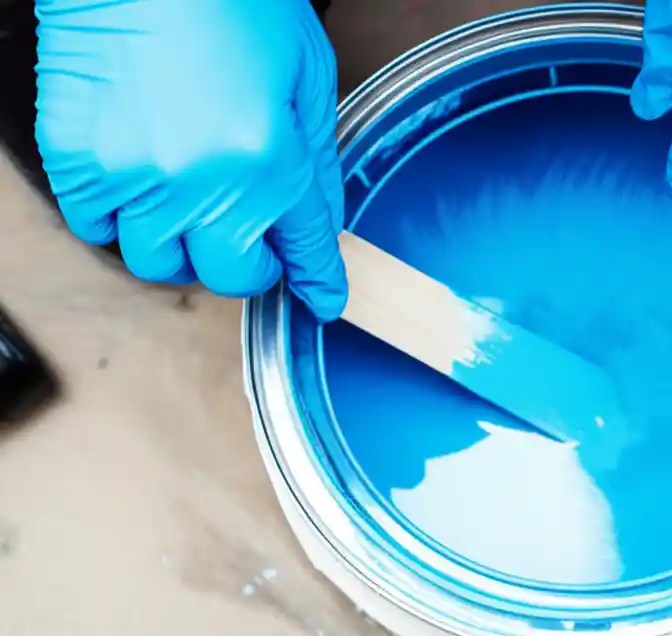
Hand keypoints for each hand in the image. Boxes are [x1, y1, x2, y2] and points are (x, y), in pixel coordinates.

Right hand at [35, 0, 346, 319]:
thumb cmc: (232, 1)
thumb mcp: (307, 74)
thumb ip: (316, 158)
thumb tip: (320, 221)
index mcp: (268, 159)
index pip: (303, 250)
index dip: (318, 282)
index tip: (323, 299)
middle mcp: (200, 182)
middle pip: (227, 276)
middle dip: (247, 265)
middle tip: (251, 241)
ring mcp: (133, 176)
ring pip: (158, 263)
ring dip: (181, 246)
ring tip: (191, 206)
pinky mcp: (77, 162)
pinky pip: (98, 227)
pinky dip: (122, 218)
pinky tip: (142, 183)